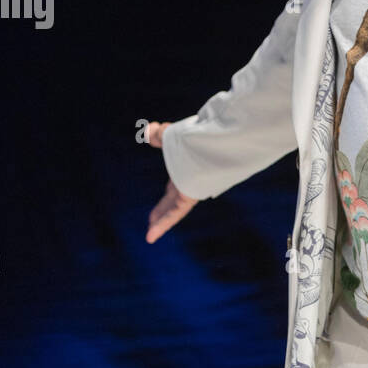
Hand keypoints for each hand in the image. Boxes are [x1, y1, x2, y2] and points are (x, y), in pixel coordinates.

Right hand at [145, 121, 198, 242]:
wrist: (220, 141)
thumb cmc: (200, 136)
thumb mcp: (174, 134)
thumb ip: (161, 134)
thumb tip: (147, 131)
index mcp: (190, 166)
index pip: (177, 182)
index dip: (169, 190)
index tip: (165, 193)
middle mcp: (193, 179)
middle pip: (175, 198)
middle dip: (164, 208)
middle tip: (153, 218)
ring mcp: (192, 188)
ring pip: (174, 209)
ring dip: (162, 221)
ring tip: (150, 235)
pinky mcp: (191, 196)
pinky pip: (174, 213)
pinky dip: (162, 224)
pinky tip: (150, 237)